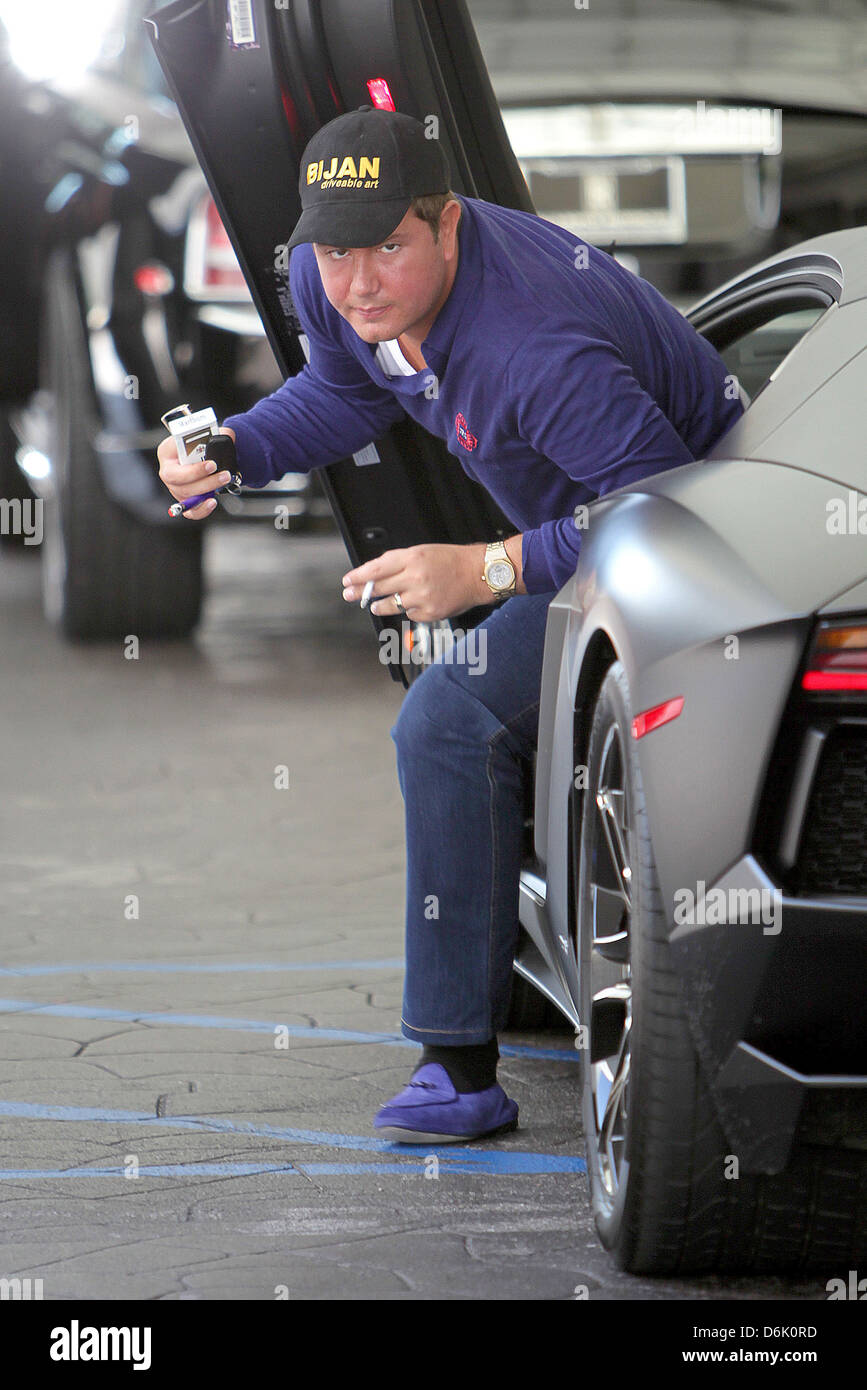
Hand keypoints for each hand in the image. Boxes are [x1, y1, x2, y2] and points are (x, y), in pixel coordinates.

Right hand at [156, 426, 236, 519]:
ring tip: (225, 480)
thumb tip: (228, 436)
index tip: (212, 464)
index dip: (193, 470)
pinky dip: (202, 509)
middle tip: (224, 474)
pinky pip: (191, 512)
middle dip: (204, 481)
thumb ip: (218, 433)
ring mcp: (175, 488)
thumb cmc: (201, 443)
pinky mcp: (185, 501)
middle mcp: (168, 472)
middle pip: (180, 484)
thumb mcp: (207, 433)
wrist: (206, 455)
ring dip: (208, 490)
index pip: (174, 465)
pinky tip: (212, 502)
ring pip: (188, 496)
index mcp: (166, 453)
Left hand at [342, 543, 488, 621]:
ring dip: (380, 604)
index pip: (377, 568)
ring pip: (391, 604)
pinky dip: (408, 609)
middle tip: (348, 595)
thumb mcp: (422, 552)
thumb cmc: (451, 561)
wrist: (478, 574)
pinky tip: (417, 602)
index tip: (348, 581)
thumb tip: (375, 572)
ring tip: (375, 604)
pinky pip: (409, 613)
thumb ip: (398, 562)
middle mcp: (416, 578)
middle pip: (379, 588)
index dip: (359, 576)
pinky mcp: (429, 613)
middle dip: (361, 592)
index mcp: (413, 558)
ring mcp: (422, 597)